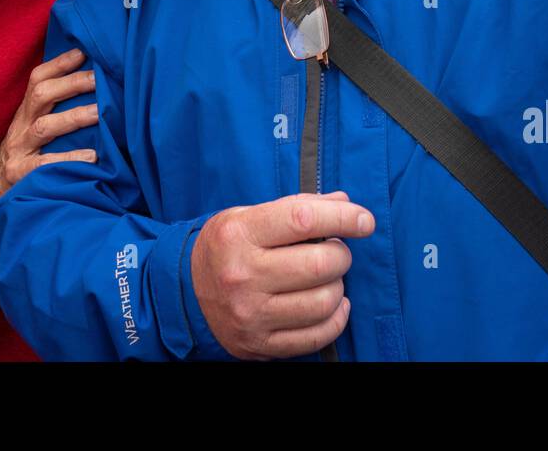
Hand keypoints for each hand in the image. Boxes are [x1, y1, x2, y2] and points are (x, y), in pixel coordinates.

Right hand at [0, 49, 99, 254]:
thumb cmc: (22, 159)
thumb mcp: (30, 131)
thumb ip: (52, 111)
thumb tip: (92, 87)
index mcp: (23, 113)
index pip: (37, 79)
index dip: (59, 63)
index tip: (84, 50)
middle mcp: (19, 127)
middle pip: (41, 95)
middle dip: (72, 83)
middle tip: (101, 77)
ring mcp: (17, 151)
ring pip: (45, 127)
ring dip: (75, 116)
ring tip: (101, 112)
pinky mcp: (18, 176)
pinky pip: (45, 165)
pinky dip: (70, 159)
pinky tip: (93, 157)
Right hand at [190, 191, 374, 359]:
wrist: (183, 294)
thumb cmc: (225, 247)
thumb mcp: (248, 215)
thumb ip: (297, 206)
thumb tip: (344, 202)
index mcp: (239, 234)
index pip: (304, 219)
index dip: (344, 217)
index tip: (364, 220)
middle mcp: (243, 275)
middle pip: (320, 264)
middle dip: (342, 255)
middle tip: (337, 251)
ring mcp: (251, 314)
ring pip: (323, 302)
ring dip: (338, 287)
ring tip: (327, 278)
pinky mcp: (260, 344)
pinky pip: (317, 336)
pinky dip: (336, 318)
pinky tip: (333, 304)